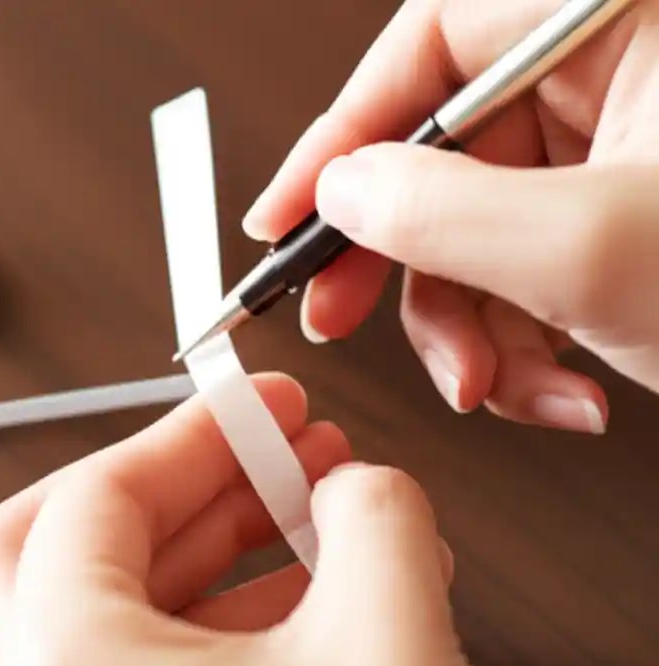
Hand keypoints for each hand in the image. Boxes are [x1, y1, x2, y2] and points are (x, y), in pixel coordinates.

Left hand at [0, 373, 495, 665]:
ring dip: (217, 549)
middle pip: (66, 543)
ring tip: (316, 516)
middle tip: (265, 452)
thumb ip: (376, 519)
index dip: (193, 431)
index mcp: (63, 664)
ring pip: (117, 611)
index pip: (97, 492)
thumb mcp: (390, 645)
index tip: (257, 406)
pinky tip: (313, 599)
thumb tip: (362, 487)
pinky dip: (223, 623)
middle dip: (181, 487)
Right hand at [242, 0, 658, 432]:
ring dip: (467, 323)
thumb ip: (439, 208)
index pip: (433, 42)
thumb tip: (341, 187)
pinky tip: (558, 388)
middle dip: (403, 258)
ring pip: (482, 221)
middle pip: (447, 146)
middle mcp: (627, 67)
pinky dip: (527, 339)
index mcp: (623, 18)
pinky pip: (534, 263)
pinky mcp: (639, 209)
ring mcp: (634, 143)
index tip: (283, 211)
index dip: (341, 131)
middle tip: (342, 318)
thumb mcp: (593, 249)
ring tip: (494, 387)